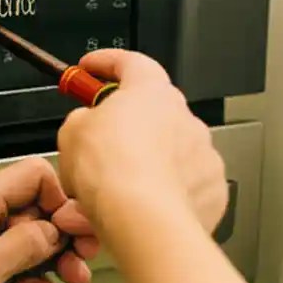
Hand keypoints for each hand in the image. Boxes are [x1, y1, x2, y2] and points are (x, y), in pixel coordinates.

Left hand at [0, 157, 98, 282]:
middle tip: (81, 261)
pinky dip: (26, 282)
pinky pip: (3, 270)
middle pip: (31, 211)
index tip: (76, 232)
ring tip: (70, 282)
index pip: (31, 176)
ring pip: (20, 244)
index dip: (60, 201)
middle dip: (61, 235)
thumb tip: (55, 230)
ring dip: (49, 261)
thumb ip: (23, 246)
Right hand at [56, 49, 228, 243]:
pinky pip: (184, 185)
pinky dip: (165, 193)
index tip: (91, 68)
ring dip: (144, 165)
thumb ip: (82, 119)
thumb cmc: (112, 173)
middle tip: (100, 145)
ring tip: (114, 191)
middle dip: (125, 128)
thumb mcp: (71, 131)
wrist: (143, 219)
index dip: (106, 63)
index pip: (130, 62)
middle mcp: (184, 117)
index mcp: (151, 91)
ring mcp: (202, 153)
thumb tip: (85, 126)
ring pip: (168, 153)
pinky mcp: (211, 189)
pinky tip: (140, 207)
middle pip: (151, 113)